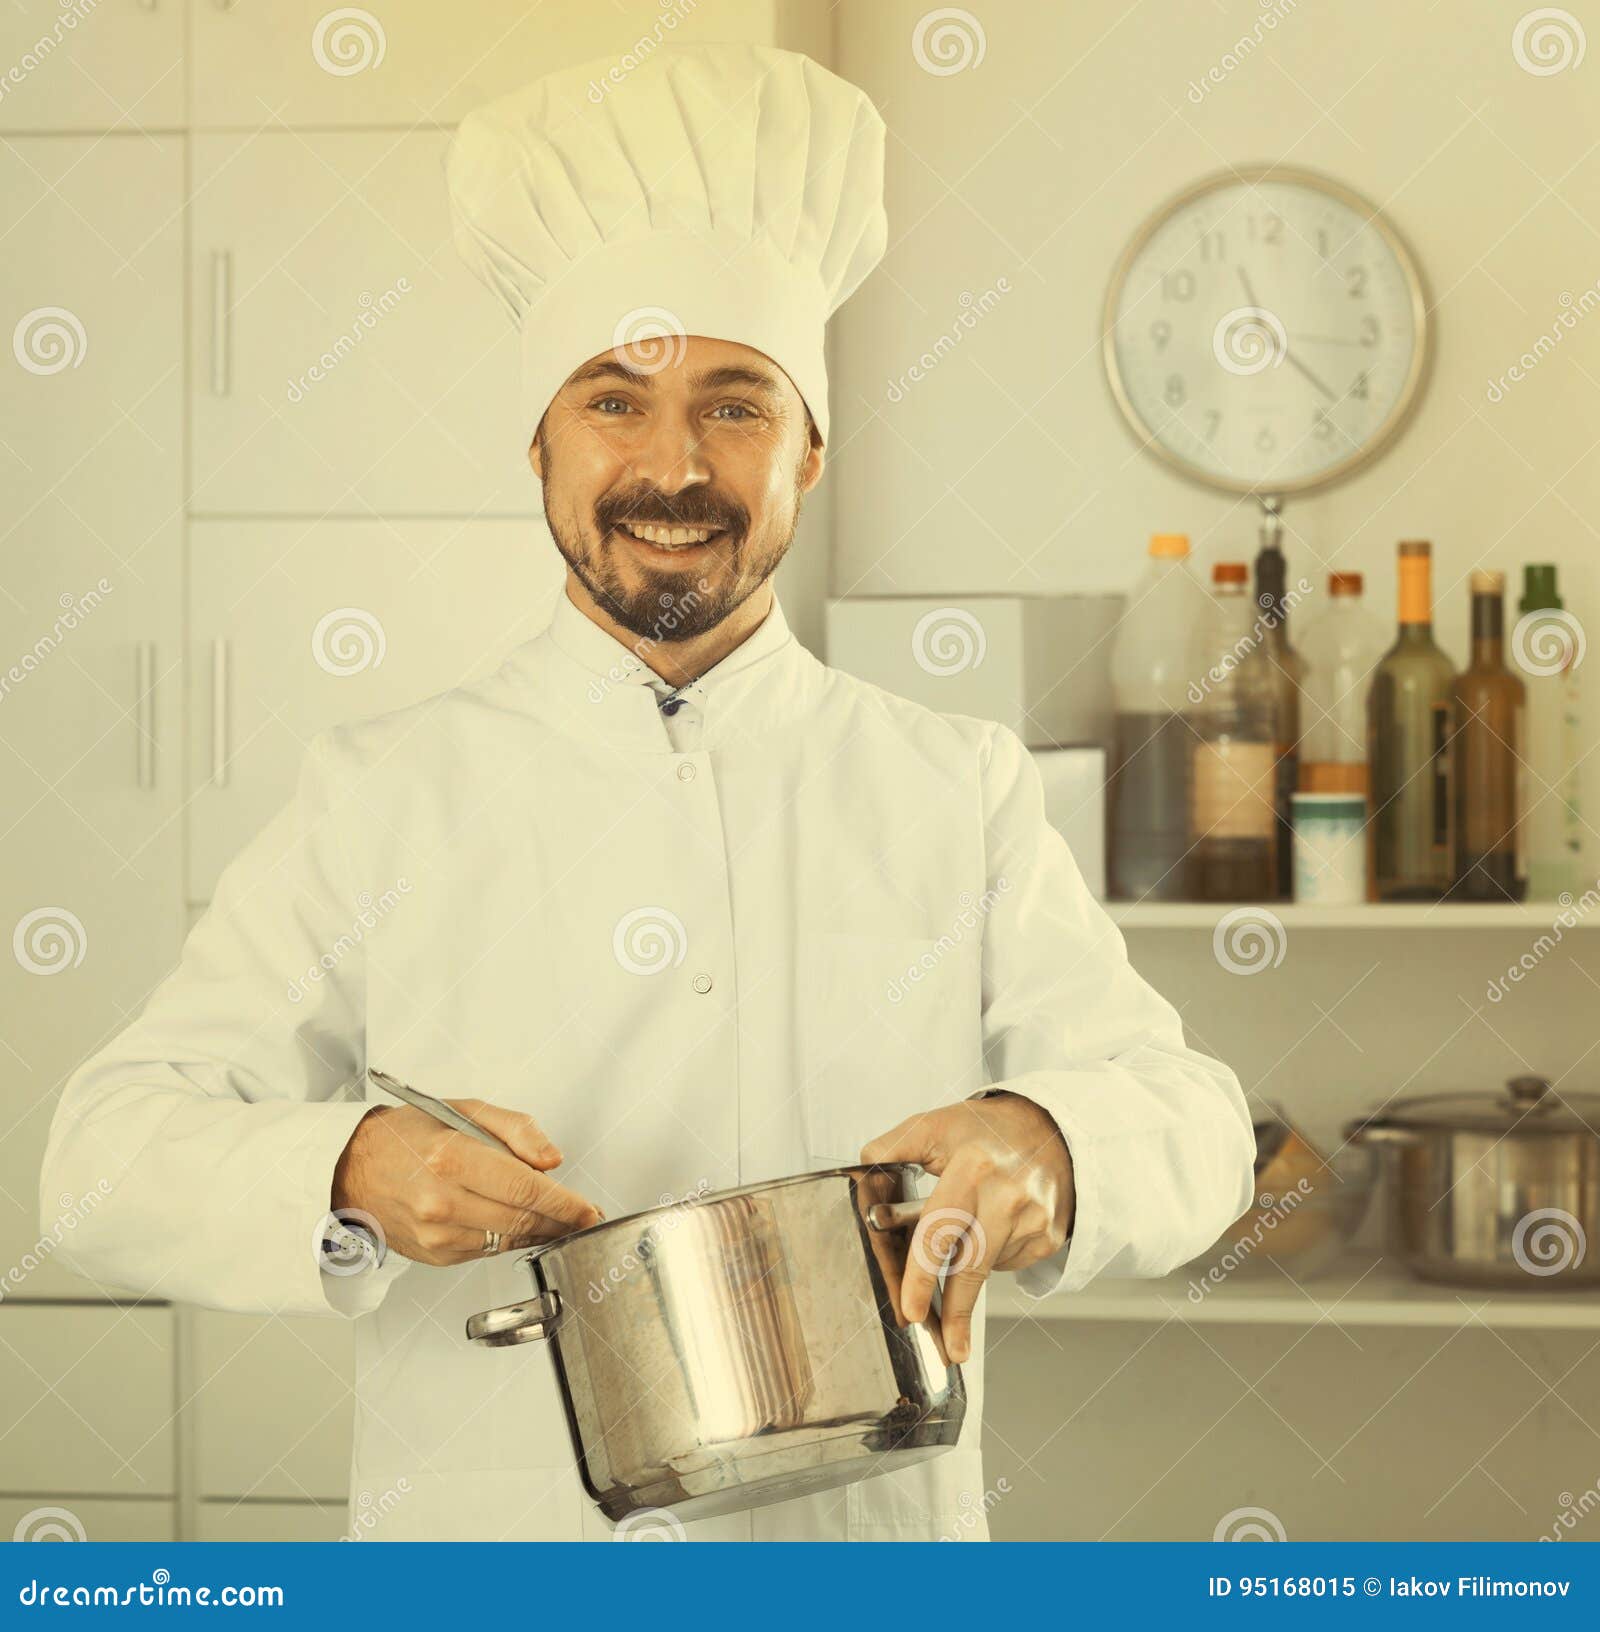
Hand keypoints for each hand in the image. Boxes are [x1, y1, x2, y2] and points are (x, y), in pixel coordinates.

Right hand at [330, 1099, 601, 1265]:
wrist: (352, 1168)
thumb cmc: (409, 1134)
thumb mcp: (465, 1110)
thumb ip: (516, 1130)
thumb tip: (552, 1161)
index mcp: (453, 1158)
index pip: (527, 1189)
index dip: (567, 1203)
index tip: (589, 1209)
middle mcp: (442, 1202)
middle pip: (523, 1220)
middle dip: (562, 1221)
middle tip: (584, 1217)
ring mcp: (437, 1235)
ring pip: (508, 1240)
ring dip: (540, 1232)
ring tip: (558, 1220)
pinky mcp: (435, 1255)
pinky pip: (487, 1251)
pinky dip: (509, 1238)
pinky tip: (516, 1224)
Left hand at [860, 1090, 1073, 1362]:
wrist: (1050, 1129)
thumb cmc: (984, 1131)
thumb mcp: (933, 1127)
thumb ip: (891, 1151)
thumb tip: (862, 1183)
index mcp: (972, 1167)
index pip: (939, 1230)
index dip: (921, 1275)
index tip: (911, 1310)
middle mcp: (1008, 1196)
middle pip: (971, 1268)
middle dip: (956, 1314)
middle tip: (948, 1349)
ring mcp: (1034, 1220)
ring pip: (987, 1267)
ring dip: (969, 1262)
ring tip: (975, 1223)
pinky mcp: (1049, 1237)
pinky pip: (1009, 1263)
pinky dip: (994, 1253)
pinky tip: (998, 1223)